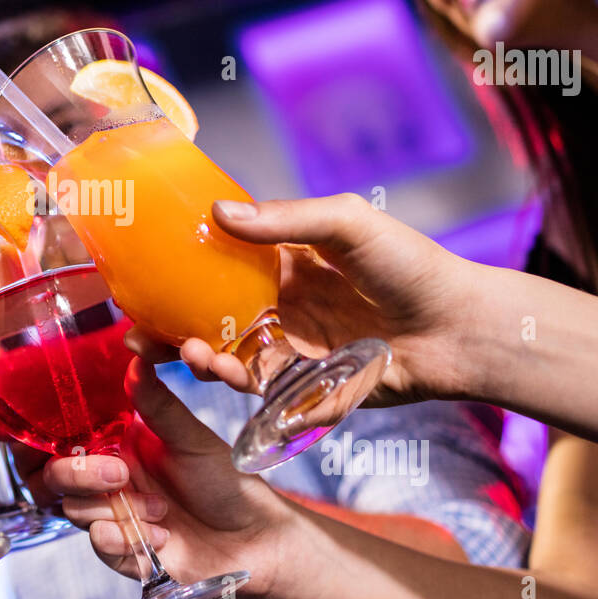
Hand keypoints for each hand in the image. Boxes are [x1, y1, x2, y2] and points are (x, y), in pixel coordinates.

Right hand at [42, 358, 296, 598]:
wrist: (254, 539)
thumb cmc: (227, 483)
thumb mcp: (192, 438)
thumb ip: (158, 404)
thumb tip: (135, 361)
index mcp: (121, 443)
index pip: (66, 437)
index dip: (49, 438)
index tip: (49, 435)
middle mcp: (111, 479)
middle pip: (56, 475)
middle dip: (79, 474)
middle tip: (121, 474)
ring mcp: (115, 515)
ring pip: (75, 509)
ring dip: (117, 510)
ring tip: (161, 510)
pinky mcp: (123, 551)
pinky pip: (98, 544)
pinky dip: (125, 541)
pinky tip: (161, 538)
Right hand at [126, 194, 480, 406]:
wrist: (461, 328)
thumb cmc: (411, 265)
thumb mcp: (347, 223)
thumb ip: (285, 219)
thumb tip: (218, 212)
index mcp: (284, 264)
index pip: (220, 264)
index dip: (181, 268)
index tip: (142, 269)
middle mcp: (280, 307)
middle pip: (211, 316)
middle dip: (171, 324)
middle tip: (136, 328)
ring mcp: (291, 348)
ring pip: (228, 354)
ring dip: (199, 355)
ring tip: (184, 350)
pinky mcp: (306, 386)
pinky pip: (260, 386)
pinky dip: (235, 379)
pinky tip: (220, 368)